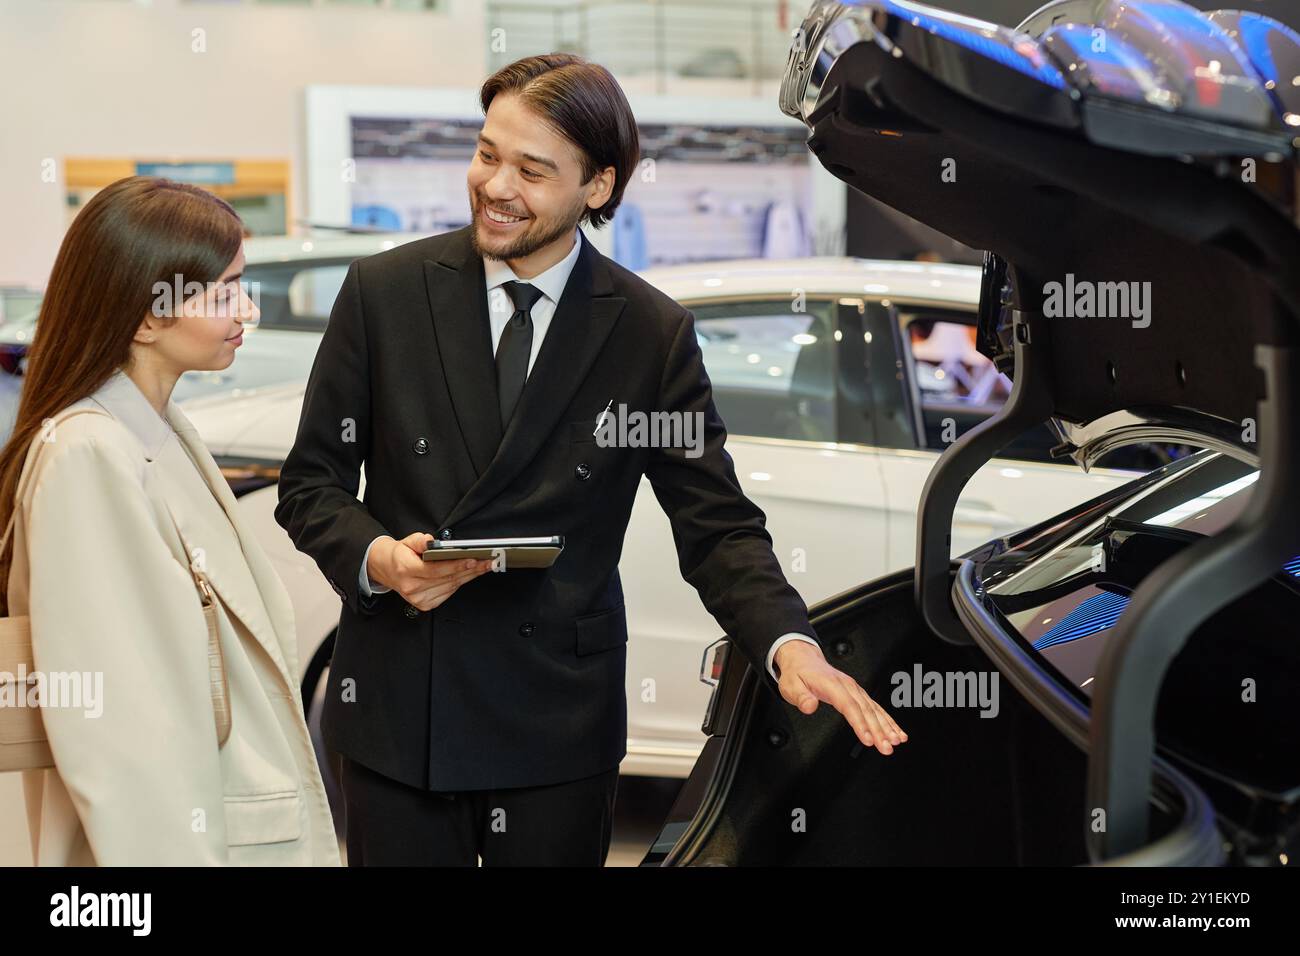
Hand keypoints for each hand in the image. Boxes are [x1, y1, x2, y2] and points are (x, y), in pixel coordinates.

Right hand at [366, 532, 493, 611]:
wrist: (386, 569)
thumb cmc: (400, 555)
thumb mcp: (407, 541)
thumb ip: (419, 540)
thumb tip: (430, 542)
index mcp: (406, 570)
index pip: (436, 570)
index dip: (456, 565)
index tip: (473, 560)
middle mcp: (412, 587)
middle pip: (448, 579)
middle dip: (471, 570)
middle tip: (488, 562)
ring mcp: (418, 599)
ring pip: (451, 587)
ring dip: (470, 576)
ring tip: (484, 566)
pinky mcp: (425, 604)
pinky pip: (448, 593)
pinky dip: (460, 583)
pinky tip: (470, 574)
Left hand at [773, 640, 907, 755]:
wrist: (804, 659)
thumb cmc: (798, 674)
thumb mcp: (791, 686)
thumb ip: (801, 697)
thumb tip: (809, 706)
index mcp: (832, 684)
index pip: (849, 706)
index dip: (860, 723)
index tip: (868, 739)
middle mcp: (848, 686)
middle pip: (866, 710)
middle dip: (879, 730)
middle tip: (887, 747)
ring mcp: (855, 689)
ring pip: (874, 709)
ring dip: (887, 726)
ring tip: (897, 741)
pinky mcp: (858, 694)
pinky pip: (875, 707)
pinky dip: (887, 720)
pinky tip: (896, 731)